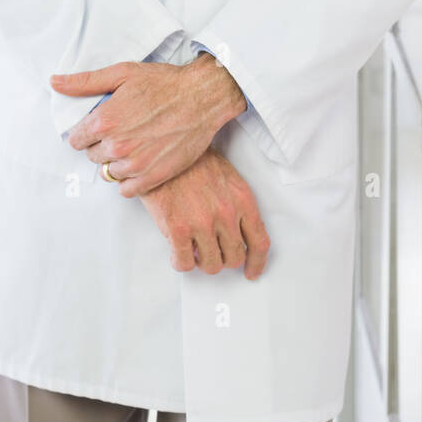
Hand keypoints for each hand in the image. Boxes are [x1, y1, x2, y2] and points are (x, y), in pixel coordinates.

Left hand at [50, 52, 246, 196]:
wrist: (202, 97)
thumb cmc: (164, 83)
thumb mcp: (122, 74)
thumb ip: (85, 82)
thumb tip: (55, 83)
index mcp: (104, 121)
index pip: (77, 140)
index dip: (87, 132)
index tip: (101, 126)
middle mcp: (116, 146)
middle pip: (93, 156)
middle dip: (102, 144)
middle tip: (122, 131)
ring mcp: (135, 164)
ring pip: (109, 173)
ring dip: (116, 162)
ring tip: (134, 145)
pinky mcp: (153, 177)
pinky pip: (125, 190)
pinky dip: (129, 180)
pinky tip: (139, 163)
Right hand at [139, 146, 270, 279]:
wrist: (162, 149)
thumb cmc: (193, 162)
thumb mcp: (227, 178)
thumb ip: (236, 206)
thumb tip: (236, 235)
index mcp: (242, 200)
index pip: (260, 242)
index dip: (257, 263)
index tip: (251, 272)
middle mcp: (226, 214)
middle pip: (235, 258)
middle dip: (224, 258)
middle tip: (213, 251)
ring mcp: (202, 223)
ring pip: (212, 265)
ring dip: (203, 261)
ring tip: (194, 249)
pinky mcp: (178, 229)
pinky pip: (185, 263)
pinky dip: (181, 262)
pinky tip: (178, 252)